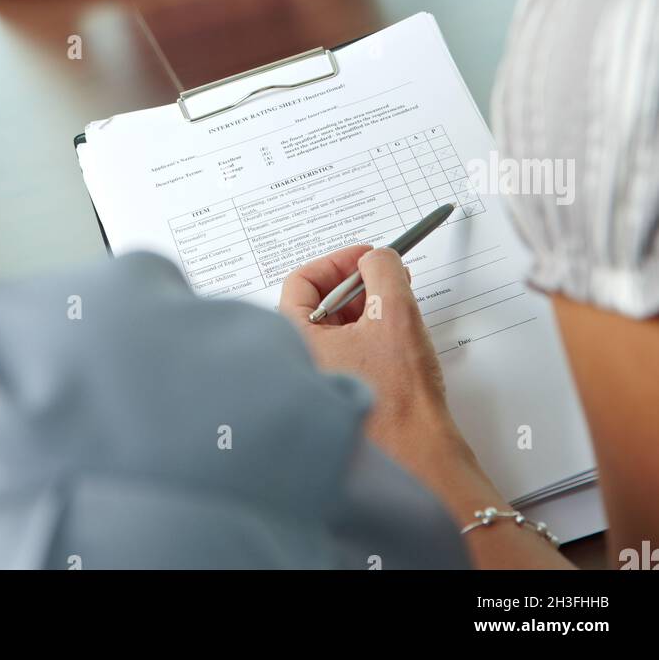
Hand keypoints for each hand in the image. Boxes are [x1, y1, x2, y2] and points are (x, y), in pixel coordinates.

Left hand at [279, 244, 475, 478]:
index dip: (338, 262)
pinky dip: (371, 336)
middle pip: (320, 303)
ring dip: (367, 310)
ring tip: (398, 306)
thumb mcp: (394, 313)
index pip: (302, 281)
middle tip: (387, 277)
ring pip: (337, 328)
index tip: (367, 257)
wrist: (421, 460)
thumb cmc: (401, 401)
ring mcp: (319, 381)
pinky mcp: (342, 395)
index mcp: (296, 340)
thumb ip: (383, 270)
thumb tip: (377, 258)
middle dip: (357, 285)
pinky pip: (350, 352)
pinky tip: (397, 338)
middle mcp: (299, 362)